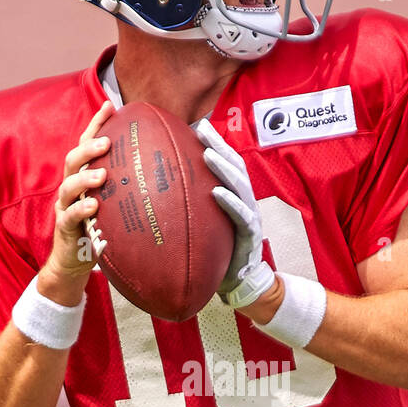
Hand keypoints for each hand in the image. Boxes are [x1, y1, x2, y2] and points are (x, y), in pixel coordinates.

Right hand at [41, 101, 113, 301]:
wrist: (75, 263)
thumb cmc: (100, 230)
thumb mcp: (116, 206)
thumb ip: (129, 188)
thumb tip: (167, 172)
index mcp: (83, 178)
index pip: (86, 146)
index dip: (96, 125)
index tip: (111, 106)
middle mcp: (71, 188)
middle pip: (73, 159)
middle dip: (88, 147)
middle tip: (107, 143)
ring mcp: (65, 207)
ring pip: (68, 185)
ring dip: (85, 177)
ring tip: (102, 175)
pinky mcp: (64, 228)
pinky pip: (70, 216)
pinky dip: (81, 209)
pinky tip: (94, 205)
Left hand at [195, 117, 276, 309]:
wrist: (238, 281)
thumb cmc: (216, 251)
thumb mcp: (202, 224)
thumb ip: (189, 206)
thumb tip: (156, 193)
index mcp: (233, 195)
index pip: (224, 162)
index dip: (213, 142)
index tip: (195, 124)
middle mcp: (244, 200)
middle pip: (234, 165)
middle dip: (219, 145)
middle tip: (202, 128)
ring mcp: (249, 215)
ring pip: (240, 184)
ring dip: (223, 168)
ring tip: (208, 154)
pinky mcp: (250, 234)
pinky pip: (241, 215)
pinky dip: (230, 202)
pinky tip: (217, 192)